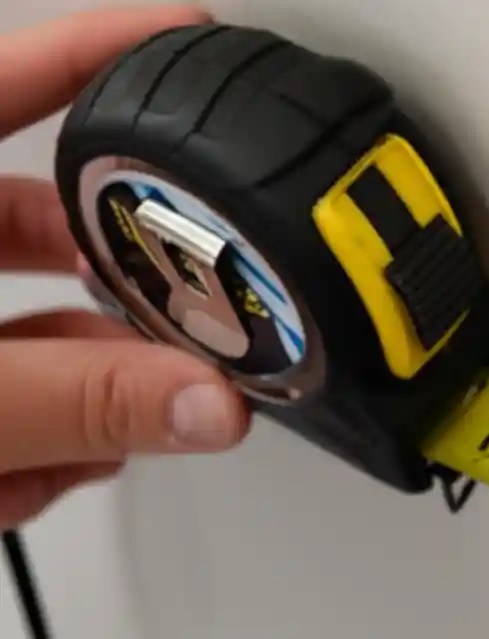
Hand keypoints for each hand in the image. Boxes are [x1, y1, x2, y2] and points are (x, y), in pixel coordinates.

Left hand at [0, 5, 247, 529]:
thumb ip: (81, 403)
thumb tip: (212, 404)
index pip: (7, 84)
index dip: (103, 50)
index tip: (187, 30)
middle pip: (39, 231)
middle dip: (107, 304)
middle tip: (176, 319)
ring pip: (20, 334)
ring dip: (59, 404)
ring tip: (49, 462)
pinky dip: (13, 444)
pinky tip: (8, 486)